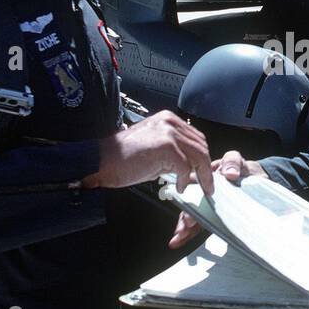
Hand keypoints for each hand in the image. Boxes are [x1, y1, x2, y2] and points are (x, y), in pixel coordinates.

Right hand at [80, 110, 212, 194]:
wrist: (100, 161)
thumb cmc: (122, 159)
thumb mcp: (154, 153)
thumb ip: (173, 156)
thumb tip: (190, 170)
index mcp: (168, 120)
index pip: (195, 137)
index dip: (202, 157)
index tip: (206, 172)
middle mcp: (170, 122)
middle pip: (201, 145)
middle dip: (206, 167)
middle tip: (208, 185)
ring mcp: (168, 132)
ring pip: (198, 155)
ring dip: (201, 175)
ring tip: (200, 188)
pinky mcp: (166, 146)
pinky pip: (185, 166)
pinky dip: (185, 179)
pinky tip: (179, 188)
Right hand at [168, 150, 267, 248]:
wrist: (256, 180)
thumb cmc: (242, 169)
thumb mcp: (236, 160)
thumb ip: (232, 162)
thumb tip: (230, 173)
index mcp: (204, 179)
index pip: (191, 188)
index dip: (189, 197)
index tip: (190, 206)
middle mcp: (202, 193)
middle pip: (190, 205)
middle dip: (186, 216)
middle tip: (185, 226)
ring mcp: (207, 206)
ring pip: (193, 217)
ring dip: (184, 228)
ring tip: (178, 238)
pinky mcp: (214, 217)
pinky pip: (201, 225)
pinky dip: (190, 234)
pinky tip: (178, 241)